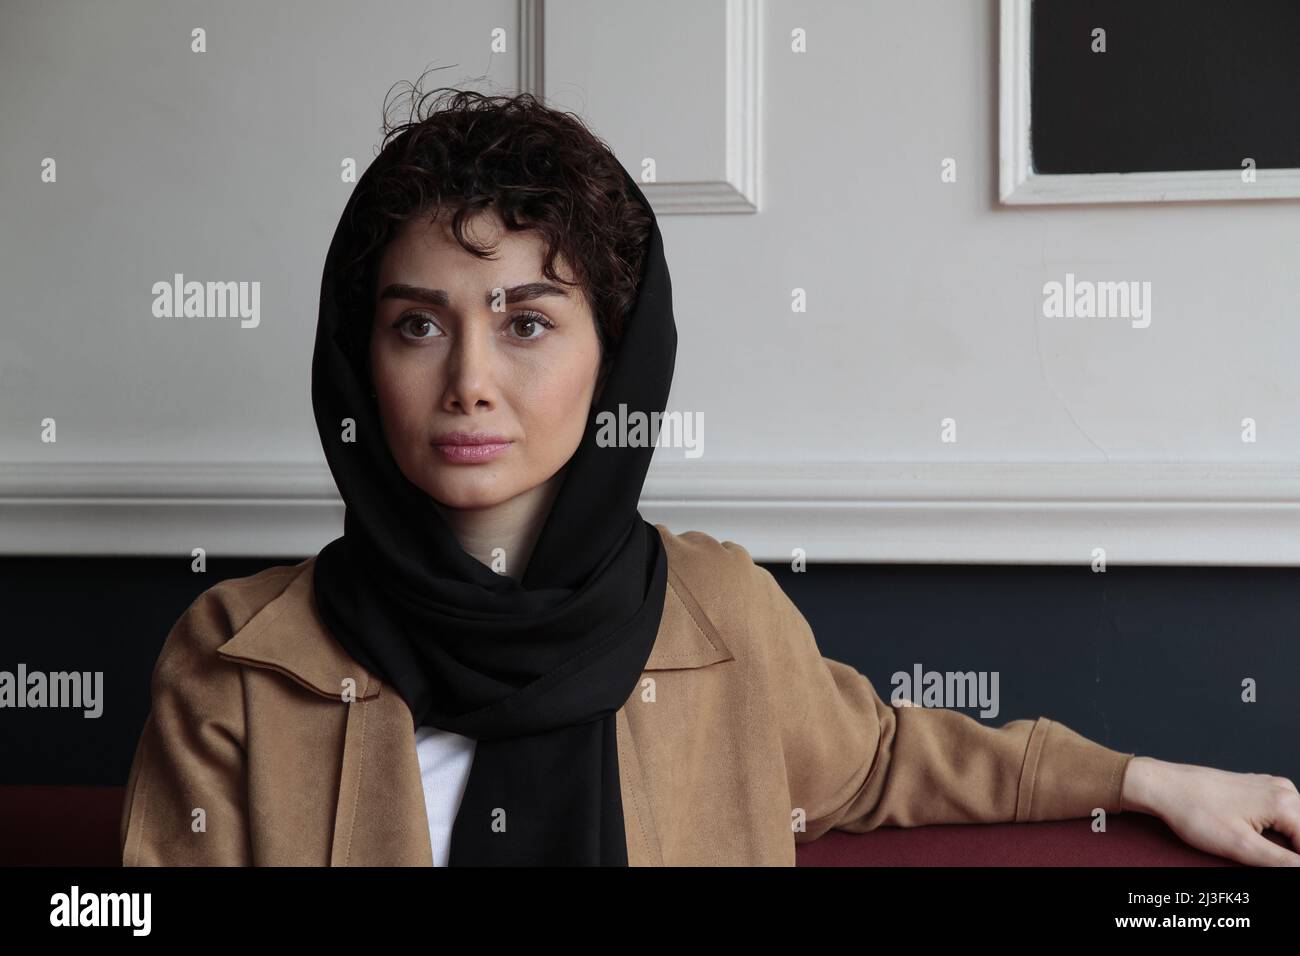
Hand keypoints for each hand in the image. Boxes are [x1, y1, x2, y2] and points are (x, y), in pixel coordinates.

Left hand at [1120, 756, 1299, 865]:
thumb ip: (1283, 862)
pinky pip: (1278, 814)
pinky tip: (1251, 836)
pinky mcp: (1256, 788)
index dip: (1294, 862)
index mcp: (1285, 803)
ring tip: (1253, 848)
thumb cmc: (1194, 813)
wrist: (1163, 786)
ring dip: (1282, 843)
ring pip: (1293, 825)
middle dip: (1290, 852)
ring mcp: (1269, 786)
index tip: (1266, 859)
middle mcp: (1283, 790)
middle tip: (1258, 857)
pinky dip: (1272, 829)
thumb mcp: (1242, 847)